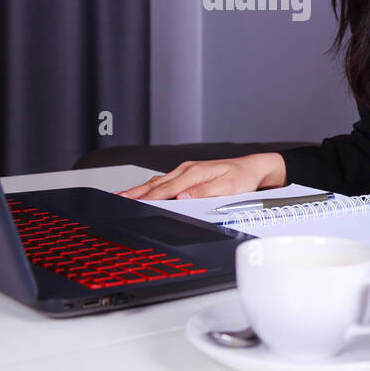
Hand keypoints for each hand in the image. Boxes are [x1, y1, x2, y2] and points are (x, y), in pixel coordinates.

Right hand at [113, 153, 285, 200]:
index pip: (166, 189)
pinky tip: (143, 191)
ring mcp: (186, 171)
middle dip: (135, 192)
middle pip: (156, 184)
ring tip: (123, 196)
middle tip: (116, 198)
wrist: (252, 168)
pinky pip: (164, 181)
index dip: (147, 197)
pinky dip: (150, 187)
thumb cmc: (242, 178)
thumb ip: (203, 193)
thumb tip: (182, 197)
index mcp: (194, 173)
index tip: (131, 202)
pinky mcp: (187, 174)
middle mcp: (187, 170)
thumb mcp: (228, 188)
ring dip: (139, 190)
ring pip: (158, 182)